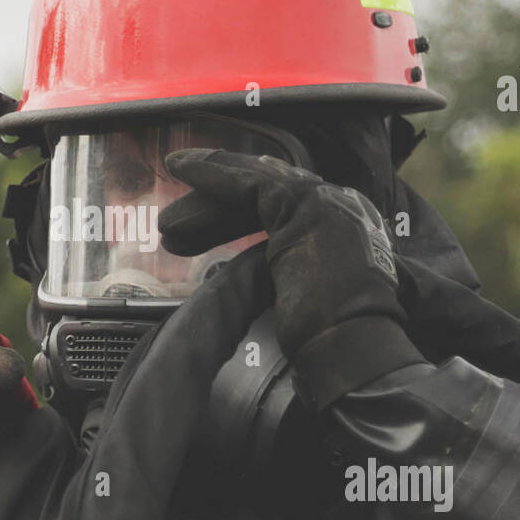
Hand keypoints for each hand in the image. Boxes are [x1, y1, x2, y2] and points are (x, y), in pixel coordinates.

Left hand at [158, 149, 424, 412]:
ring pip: (256, 186)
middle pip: (266, 198)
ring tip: (168, 220)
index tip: (198, 234)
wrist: (351, 349)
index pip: (280, 214)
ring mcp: (326, 203)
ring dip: (206, 195)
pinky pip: (251, 181)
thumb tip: (242, 285)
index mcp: (344, 234)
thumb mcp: (300, 304)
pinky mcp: (306, 203)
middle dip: (215, 214)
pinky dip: (214, 172)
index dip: (234, 220)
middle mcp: (342, 210)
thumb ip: (279, 281)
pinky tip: (184, 169)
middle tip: (174, 230)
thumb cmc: (327, 345)